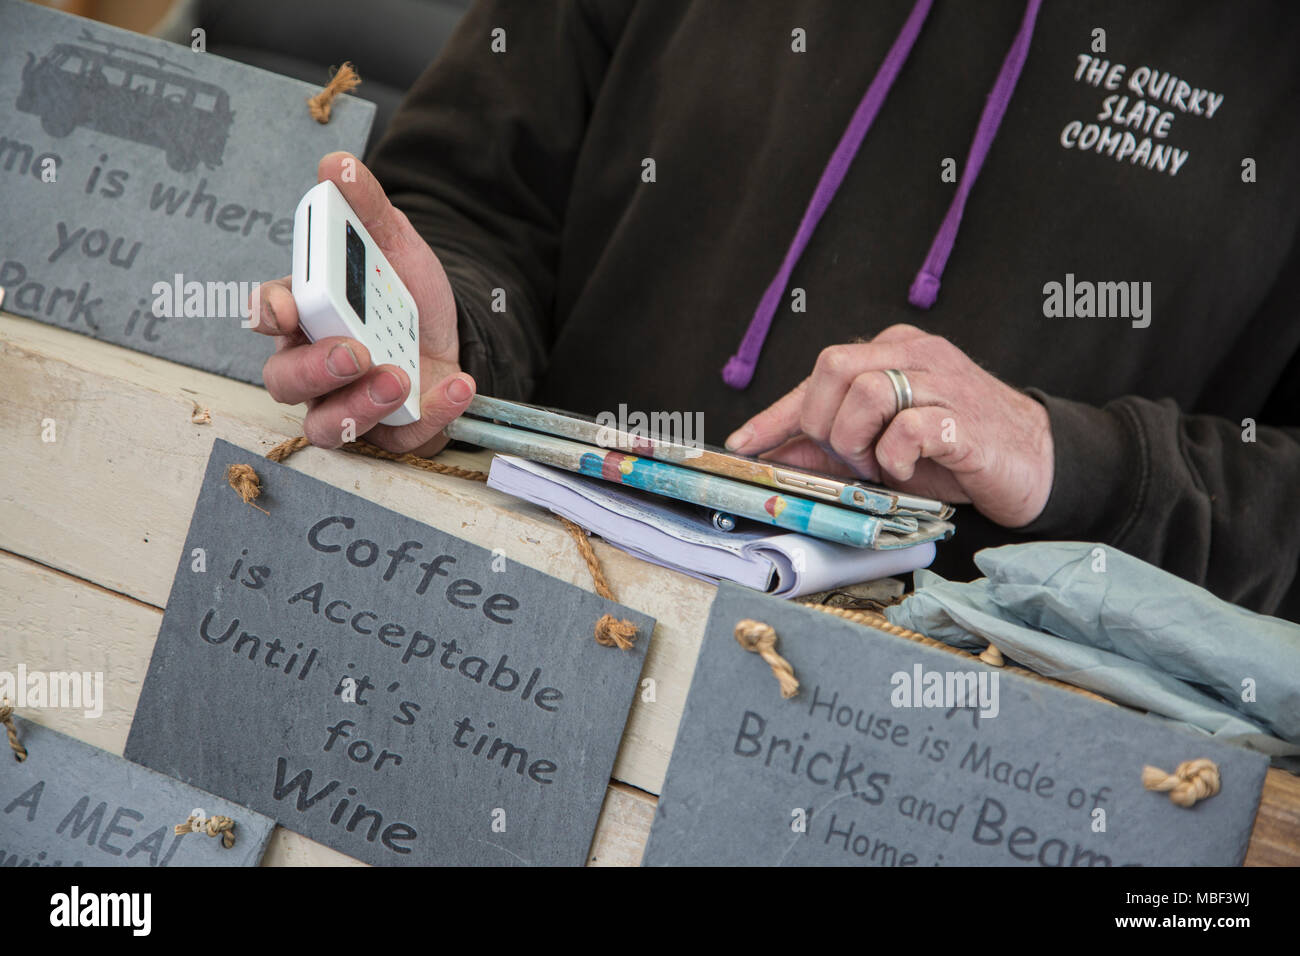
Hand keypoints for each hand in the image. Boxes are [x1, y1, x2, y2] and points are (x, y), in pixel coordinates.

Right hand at [248, 152, 473, 455]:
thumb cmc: (405, 292)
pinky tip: (456, 386)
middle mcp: (315, 367)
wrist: (458, 330)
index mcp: (305, 314)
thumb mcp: (395, 243)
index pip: (268, 317)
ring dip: (360, 405)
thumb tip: (339, 165)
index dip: (270, 314)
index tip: (288, 308)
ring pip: (328, 426)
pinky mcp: (389, 432)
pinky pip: (397, 439)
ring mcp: (348, 404)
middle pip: (286, 382)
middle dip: (316, 369)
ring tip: (400, 376)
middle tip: (355, 350)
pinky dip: (429, 416)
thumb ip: (367, 208)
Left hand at [724, 324, 1054, 527]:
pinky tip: (906, 470)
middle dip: (824, 422)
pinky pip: (909, 426)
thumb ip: (832, 446)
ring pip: (867, 389)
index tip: (743, 444)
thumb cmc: (955, 452)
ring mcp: (944, 382)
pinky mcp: (966, 419)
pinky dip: (895, 456)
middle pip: (834, 364)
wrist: (1037, 464)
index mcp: (892, 352)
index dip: (776, 413)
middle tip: (847, 458)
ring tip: (880, 466)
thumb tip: (774, 457)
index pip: (819, 373)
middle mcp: (916, 355)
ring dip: (858, 441)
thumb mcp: (885, 447)